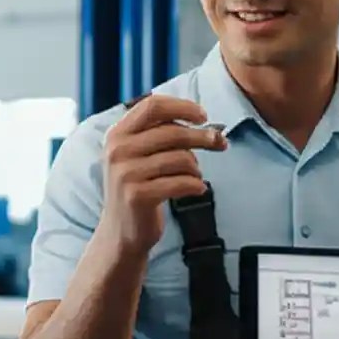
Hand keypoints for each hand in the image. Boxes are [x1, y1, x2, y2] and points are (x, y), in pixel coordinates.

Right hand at [100, 95, 227, 254]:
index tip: (203, 116)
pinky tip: (196, 189)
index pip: (153, 106)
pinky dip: (196, 185)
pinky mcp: (138, 195)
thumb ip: (162, 135)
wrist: (120, 232)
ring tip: (195, 176)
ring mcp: (126, 173)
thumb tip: (209, 127)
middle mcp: (118, 150)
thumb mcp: (139, 155)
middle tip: (220, 143)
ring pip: (181, 158)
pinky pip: (181, 182)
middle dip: (203, 136)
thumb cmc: (139, 187)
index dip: (182, 107)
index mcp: (117, 134)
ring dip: (197, 168)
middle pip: (172, 131)